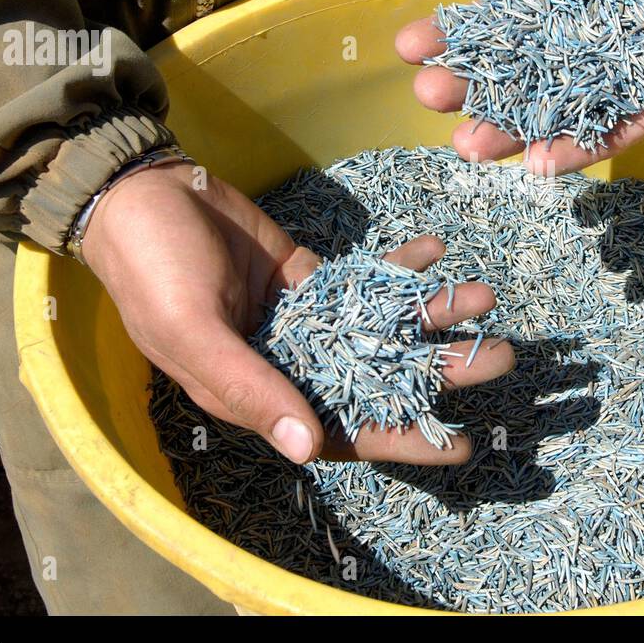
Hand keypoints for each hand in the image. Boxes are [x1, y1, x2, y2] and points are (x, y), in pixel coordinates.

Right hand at [81, 163, 513, 465]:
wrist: (141, 193)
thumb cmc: (152, 271)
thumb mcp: (193, 331)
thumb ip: (249, 387)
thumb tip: (307, 449)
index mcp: (262, 394)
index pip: (345, 432)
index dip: (404, 441)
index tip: (464, 444)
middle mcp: (293, 363)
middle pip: (382, 377)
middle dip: (442, 369)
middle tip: (503, 354)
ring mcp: (307, 318)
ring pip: (385, 325)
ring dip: (433, 312)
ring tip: (482, 293)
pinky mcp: (311, 276)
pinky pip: (368, 279)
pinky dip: (401, 267)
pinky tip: (436, 249)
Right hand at [402, 0, 643, 174]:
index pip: (498, 20)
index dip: (454, 33)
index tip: (408, 43)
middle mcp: (581, 42)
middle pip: (515, 72)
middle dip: (470, 87)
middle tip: (429, 97)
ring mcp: (617, 78)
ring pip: (552, 110)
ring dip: (510, 131)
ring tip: (469, 147)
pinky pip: (610, 132)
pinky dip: (576, 149)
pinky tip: (538, 165)